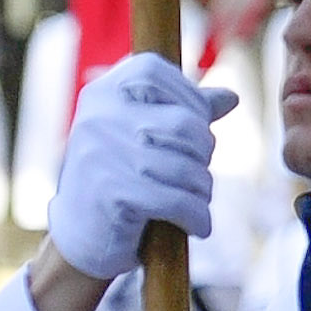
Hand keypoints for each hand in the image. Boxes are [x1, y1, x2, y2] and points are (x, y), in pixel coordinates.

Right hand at [46, 58, 230, 283]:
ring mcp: (102, 154)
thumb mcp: (143, 140)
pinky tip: (197, 226)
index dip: (187, 97)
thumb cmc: (118, 182)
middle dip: (202, 155)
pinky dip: (198, 217)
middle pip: (184, 124)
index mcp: (100, 94)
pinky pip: (179, 201)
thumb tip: (230, 97)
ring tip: (195, 202)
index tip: (194, 129)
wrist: (79, 240)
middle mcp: (97, 117)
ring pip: (187, 165)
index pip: (154, 70)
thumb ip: (182, 114)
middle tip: (195, 176)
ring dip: (202, 190)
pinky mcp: (112, 194)